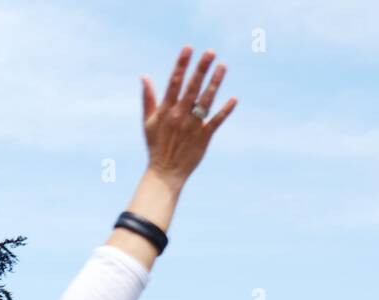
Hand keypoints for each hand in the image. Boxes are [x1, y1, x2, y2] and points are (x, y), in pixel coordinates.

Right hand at [141, 47, 236, 191]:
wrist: (165, 172)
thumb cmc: (156, 146)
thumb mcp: (147, 122)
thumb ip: (148, 99)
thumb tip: (144, 77)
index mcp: (166, 110)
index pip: (174, 82)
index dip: (182, 64)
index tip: (189, 48)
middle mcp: (180, 115)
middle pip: (192, 87)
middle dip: (201, 68)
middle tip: (211, 52)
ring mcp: (192, 126)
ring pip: (205, 100)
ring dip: (215, 83)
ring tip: (223, 67)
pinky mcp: (203, 137)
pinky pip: (216, 121)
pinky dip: (225, 111)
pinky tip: (233, 99)